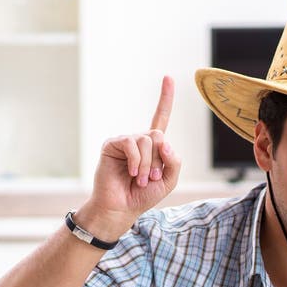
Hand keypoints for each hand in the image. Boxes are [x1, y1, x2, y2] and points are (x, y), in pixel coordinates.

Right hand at [77, 76, 181, 239]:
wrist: (121, 208)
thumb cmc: (143, 196)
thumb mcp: (169, 181)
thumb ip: (175, 161)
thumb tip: (164, 141)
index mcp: (153, 147)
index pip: (160, 118)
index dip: (165, 99)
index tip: (168, 77)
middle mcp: (139, 140)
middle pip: (158, 135)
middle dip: (159, 160)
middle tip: (151, 178)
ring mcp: (125, 141)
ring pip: (147, 141)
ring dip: (148, 165)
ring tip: (140, 179)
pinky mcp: (112, 144)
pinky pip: (132, 144)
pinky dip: (137, 162)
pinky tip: (132, 174)